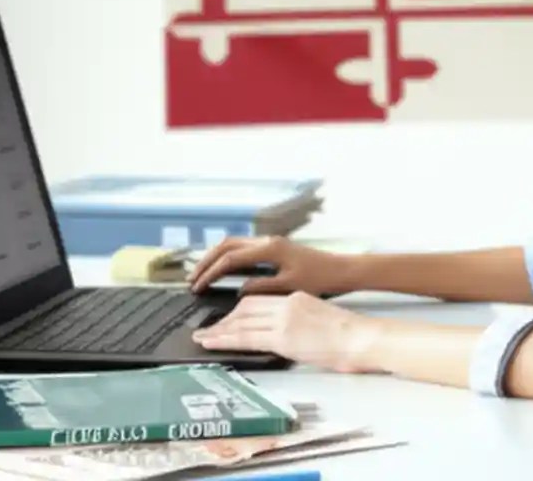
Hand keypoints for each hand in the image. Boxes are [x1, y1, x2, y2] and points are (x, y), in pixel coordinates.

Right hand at [187, 235, 354, 295]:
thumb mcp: (289, 287)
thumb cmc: (320, 279)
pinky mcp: (273, 246)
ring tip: (202, 273)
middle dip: (206, 261)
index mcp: (269, 250)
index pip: (230, 259)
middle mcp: (267, 241)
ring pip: (233, 243)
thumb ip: (261, 287)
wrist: (340, 269)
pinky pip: (243, 247)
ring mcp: (270, 242)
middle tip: (192, 278)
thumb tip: (238, 291)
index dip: (211, 273)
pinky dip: (227, 255)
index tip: (198, 287)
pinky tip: (223, 268)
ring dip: (215, 256)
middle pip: (226, 245)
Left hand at [191, 292, 382, 373]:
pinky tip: (212, 342)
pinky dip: (225, 339)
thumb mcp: (320, 318)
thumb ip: (299, 321)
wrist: (363, 338)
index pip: (258, 300)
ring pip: (241, 321)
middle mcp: (287, 305)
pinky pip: (247, 337)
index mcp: (296, 298)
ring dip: (219, 330)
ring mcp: (284, 321)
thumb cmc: (351, 335)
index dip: (237, 310)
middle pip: (245, 308)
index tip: (225, 318)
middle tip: (207, 328)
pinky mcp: (284, 338)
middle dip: (224, 319)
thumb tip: (287, 334)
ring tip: (203, 338)